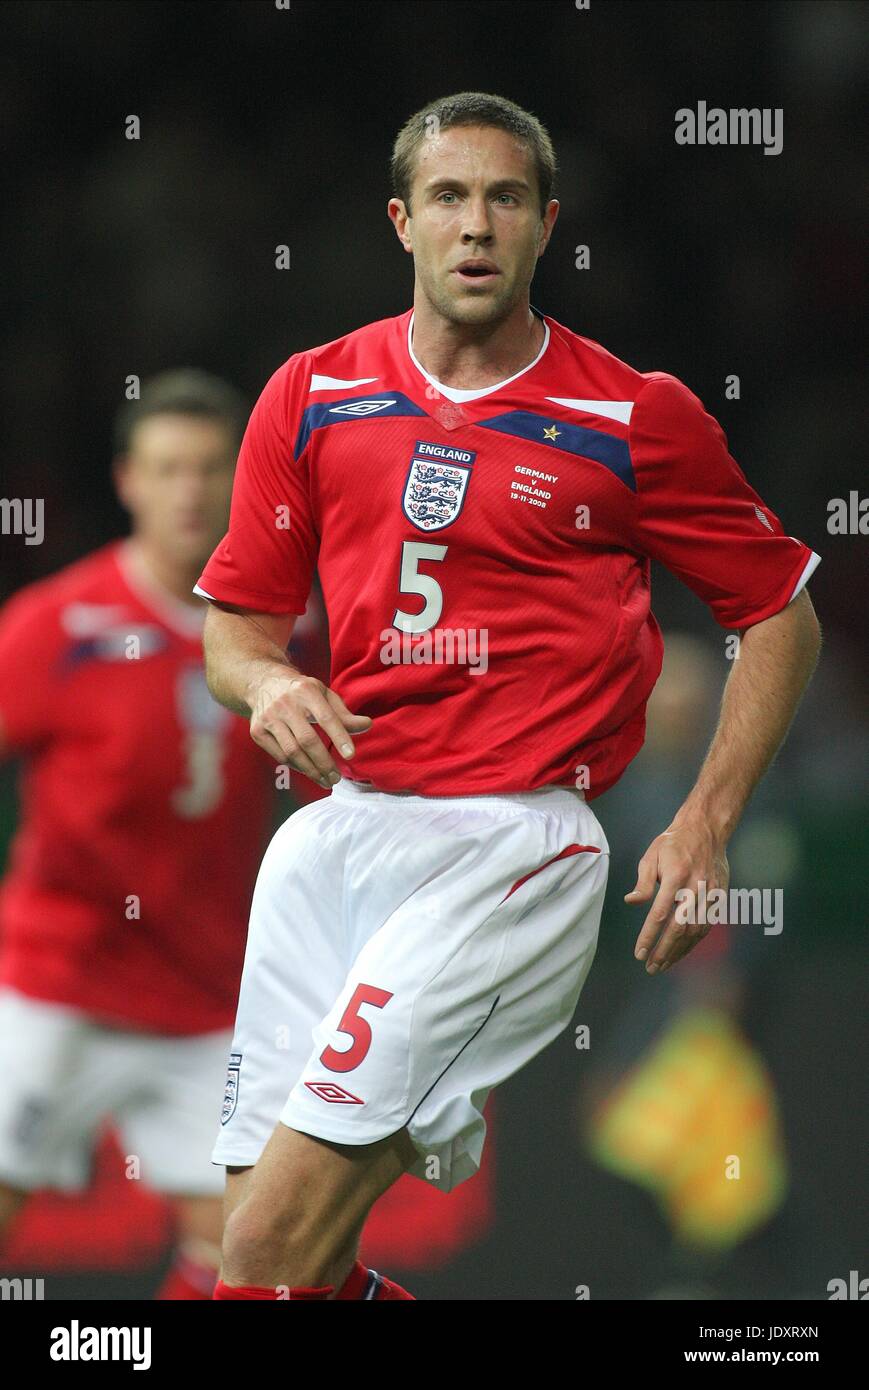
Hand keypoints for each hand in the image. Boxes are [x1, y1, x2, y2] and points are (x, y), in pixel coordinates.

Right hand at [247, 670, 371, 788]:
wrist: (264, 684)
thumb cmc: (302, 693)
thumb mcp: (324, 695)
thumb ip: (344, 714)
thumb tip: (367, 725)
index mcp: (306, 691)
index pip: (326, 717)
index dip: (339, 737)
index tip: (350, 756)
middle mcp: (285, 704)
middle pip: (307, 740)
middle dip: (324, 763)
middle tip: (336, 777)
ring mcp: (268, 718)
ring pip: (292, 752)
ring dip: (311, 770)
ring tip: (326, 780)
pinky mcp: (257, 731)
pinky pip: (280, 756)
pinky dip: (297, 767)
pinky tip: (309, 771)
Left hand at [625, 817, 728, 974]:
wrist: (706, 830)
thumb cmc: (673, 843)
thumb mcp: (651, 856)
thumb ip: (643, 882)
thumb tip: (631, 902)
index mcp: (676, 877)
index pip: (660, 914)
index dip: (649, 937)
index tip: (639, 953)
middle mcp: (696, 888)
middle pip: (679, 928)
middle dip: (664, 951)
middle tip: (650, 967)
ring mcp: (711, 894)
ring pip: (696, 931)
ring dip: (679, 951)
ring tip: (664, 964)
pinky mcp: (720, 897)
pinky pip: (706, 926)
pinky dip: (693, 942)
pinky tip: (681, 951)